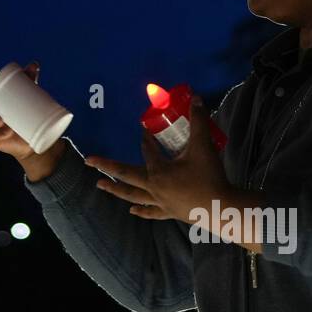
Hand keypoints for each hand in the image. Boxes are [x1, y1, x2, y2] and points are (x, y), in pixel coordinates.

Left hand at [84, 95, 229, 220]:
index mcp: (159, 171)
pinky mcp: (170, 213)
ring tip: (100, 185)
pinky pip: (151, 212)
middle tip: (89, 162)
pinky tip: (133, 211)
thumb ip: (198, 121)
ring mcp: (160, 202)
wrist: (222, 209)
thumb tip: (195, 98)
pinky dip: (141, 211)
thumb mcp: (203, 146)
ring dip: (116, 190)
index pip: (147, 152)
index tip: (143, 130)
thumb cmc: (209, 177)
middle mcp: (154, 187)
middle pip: (126, 175)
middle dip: (107, 167)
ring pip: (133, 195)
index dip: (145, 140)